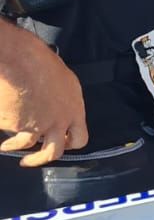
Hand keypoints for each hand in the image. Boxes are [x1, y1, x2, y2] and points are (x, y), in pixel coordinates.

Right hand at [0, 46, 88, 166]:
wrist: (20, 59)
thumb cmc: (40, 62)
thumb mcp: (63, 81)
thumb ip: (61, 100)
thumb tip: (55, 107)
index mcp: (75, 108)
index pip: (80, 137)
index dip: (68, 143)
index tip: (60, 145)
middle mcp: (59, 120)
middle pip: (54, 151)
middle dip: (40, 158)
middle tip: (30, 160)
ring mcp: (39, 125)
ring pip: (28, 146)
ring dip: (15, 147)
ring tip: (7, 146)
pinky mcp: (18, 125)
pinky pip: (11, 133)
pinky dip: (5, 133)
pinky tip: (1, 126)